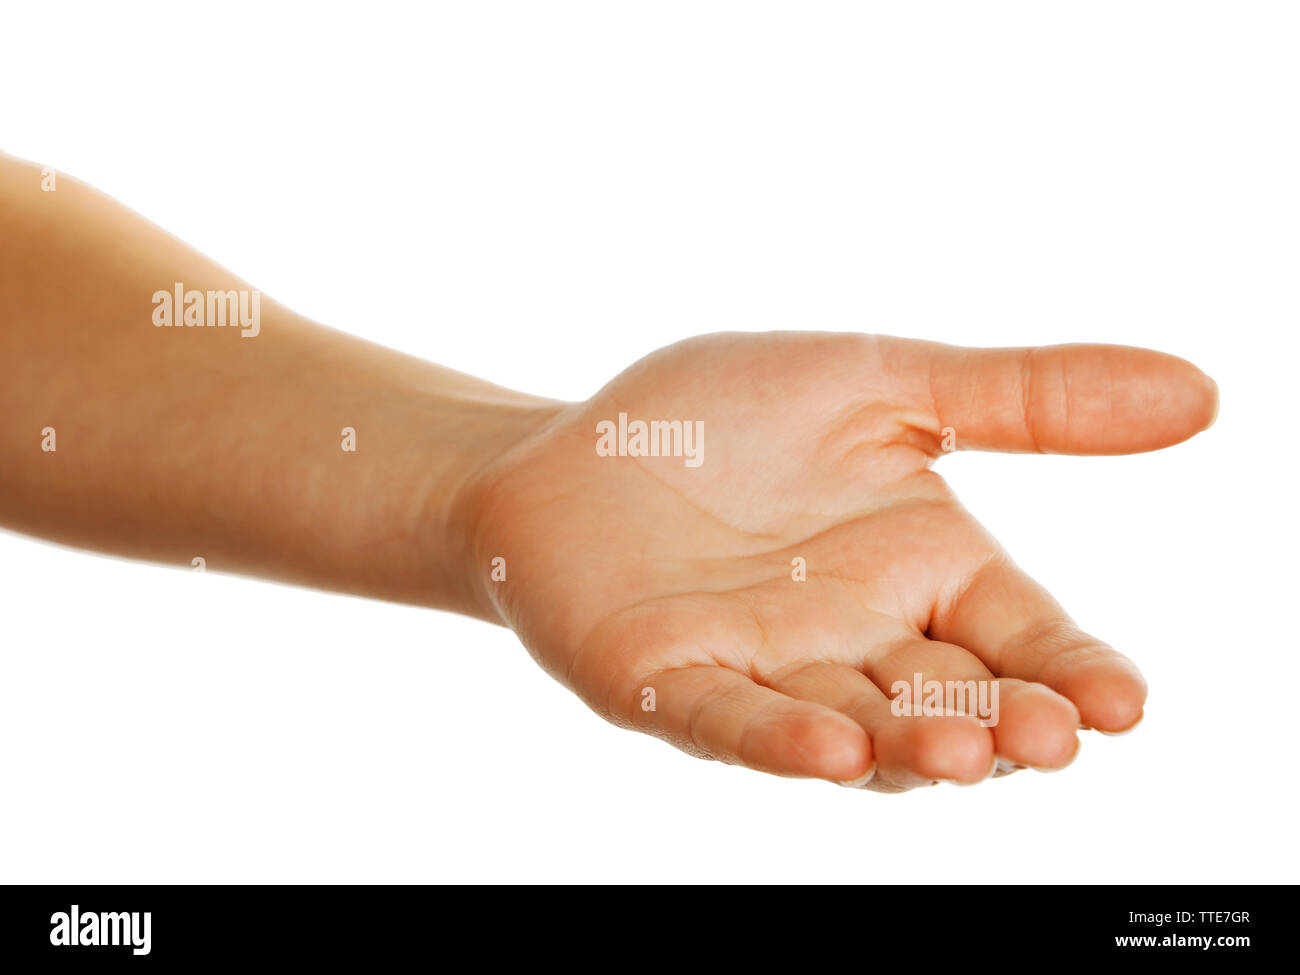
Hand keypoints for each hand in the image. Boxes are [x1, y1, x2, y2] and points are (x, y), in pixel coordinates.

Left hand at [463, 332, 1216, 790]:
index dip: (1072, 672)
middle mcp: (857, 639)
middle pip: (952, 699)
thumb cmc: (728, 417)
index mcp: (921, 570)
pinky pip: (734, 722)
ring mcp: (765, 672)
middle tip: (1052, 737)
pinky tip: (835, 750)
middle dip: (1003, 724)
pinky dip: (783, 741)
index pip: (1021, 635)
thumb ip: (1026, 397)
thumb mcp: (885, 384)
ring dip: (912, 747)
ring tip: (968, 755)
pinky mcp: (670, 685)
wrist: (580, 442)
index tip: (1125, 701)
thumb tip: (1202, 393)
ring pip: (858, 726)